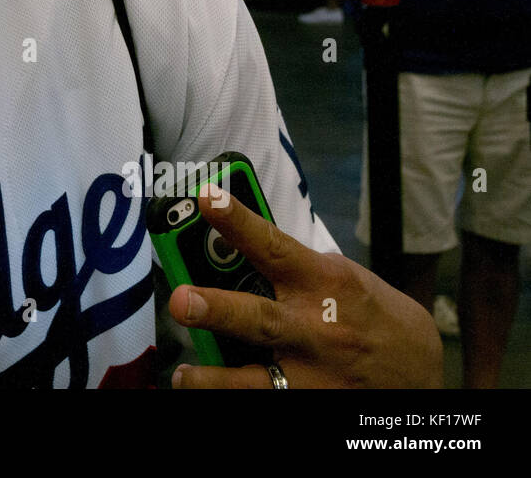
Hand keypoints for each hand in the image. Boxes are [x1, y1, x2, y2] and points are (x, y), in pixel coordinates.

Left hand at [168, 185, 441, 388]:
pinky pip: (270, 403)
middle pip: (260, 319)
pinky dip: (235, 401)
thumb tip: (226, 251)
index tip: (206, 198)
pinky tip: (209, 396)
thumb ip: (288, 267)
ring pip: (258, 380)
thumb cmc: (367, 312)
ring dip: (215, 380)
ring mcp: (316, 375)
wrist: (419, 370)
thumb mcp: (337, 276)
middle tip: (182, 301)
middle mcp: (317, 329)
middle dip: (218, 310)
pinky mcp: (315, 404)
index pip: (273, 246)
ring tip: (183, 375)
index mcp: (322, 282)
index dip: (238, 221)